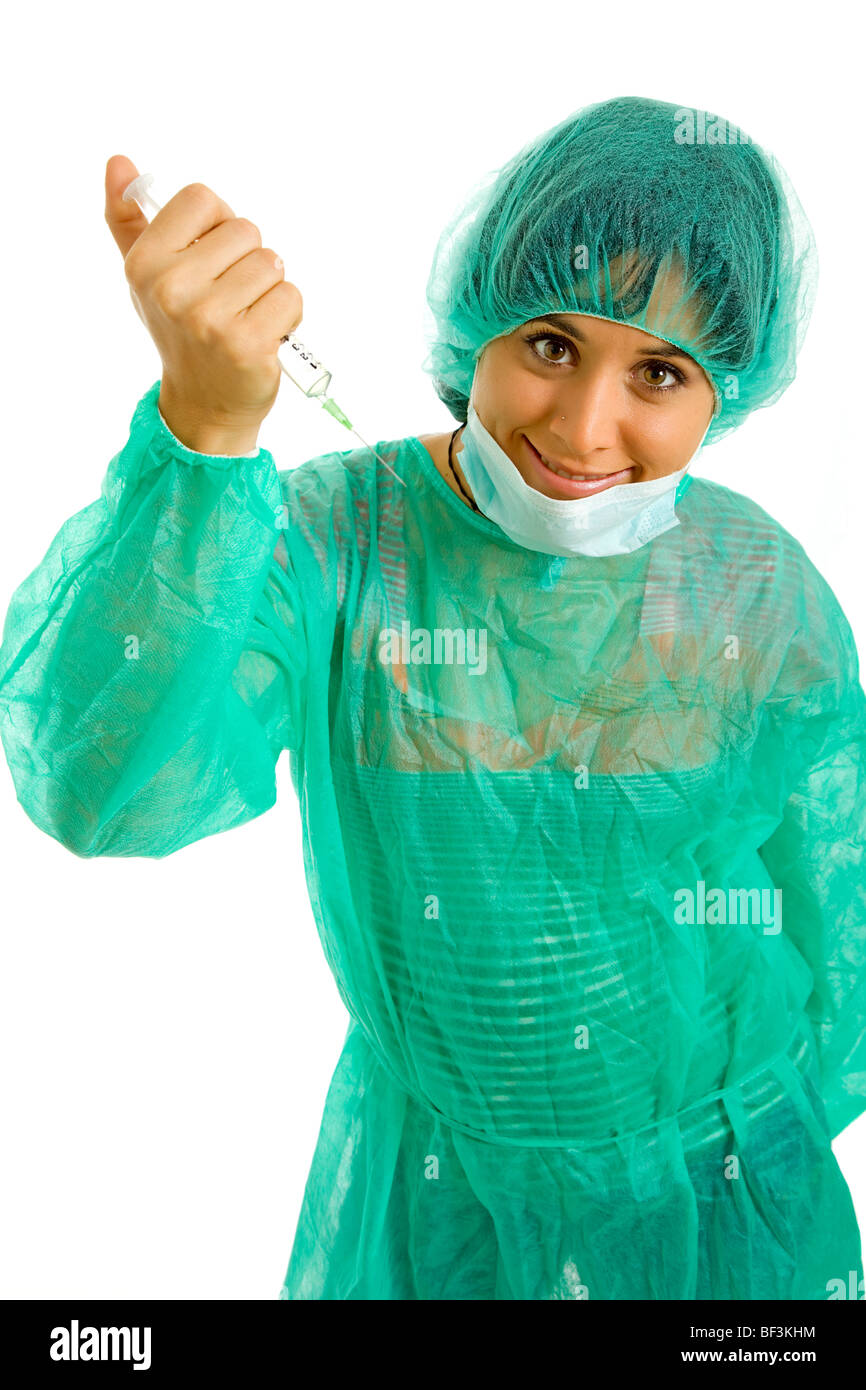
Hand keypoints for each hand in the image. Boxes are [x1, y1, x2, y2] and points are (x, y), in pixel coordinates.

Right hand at [104, 155, 301, 445]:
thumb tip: (118, 163)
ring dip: (270, 288)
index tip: (212, 256)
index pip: (203, 200)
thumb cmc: (180, 330)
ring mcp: (209, 319)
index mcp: (145, 263)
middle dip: (248, 260)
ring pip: (271, 263)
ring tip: (247, 316)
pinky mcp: (247, 344)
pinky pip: (290, 296)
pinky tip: (265, 334)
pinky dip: (287, 313)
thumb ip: (130, 219)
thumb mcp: (147, 275)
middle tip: (230, 297)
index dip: (219, 224)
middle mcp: (171, 289)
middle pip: (245, 230)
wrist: (205, 402)